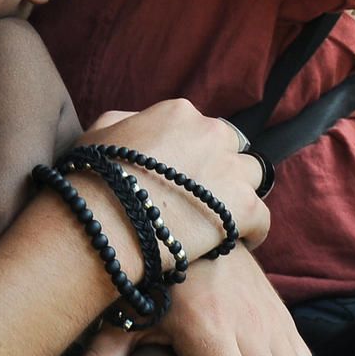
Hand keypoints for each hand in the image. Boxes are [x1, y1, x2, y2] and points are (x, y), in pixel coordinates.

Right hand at [81, 100, 270, 255]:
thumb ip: (127, 121)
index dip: (194, 155)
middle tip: (202, 198)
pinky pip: (262, 218)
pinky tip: (235, 242)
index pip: (202, 129)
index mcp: (180, 113)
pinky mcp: (244, 208)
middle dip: (220, 170)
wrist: (101, 224)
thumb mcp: (101, 134)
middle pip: (231, 148)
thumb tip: (137, 123)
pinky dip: (251, 231)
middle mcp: (211, 133)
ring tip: (219, 220)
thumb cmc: (92, 180)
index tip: (184, 176)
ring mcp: (230, 170)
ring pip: (252, 178)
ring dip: (238, 195)